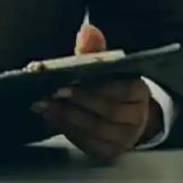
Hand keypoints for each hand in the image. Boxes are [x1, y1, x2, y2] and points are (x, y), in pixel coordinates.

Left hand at [33, 24, 161, 163]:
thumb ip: (95, 50)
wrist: (121, 116)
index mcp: (138, 92)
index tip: (65, 83)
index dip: (93, 89)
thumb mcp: (105, 66)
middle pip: (108, 112)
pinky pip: (89, 144)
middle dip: (77, 103)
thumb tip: (88, 31)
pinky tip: (51, 117)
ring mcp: (125, 138)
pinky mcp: (110, 152)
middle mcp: (137, 118)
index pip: (121, 91)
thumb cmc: (109, 85)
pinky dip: (68, 130)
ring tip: (44, 104)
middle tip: (50, 93)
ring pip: (97, 130)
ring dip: (67, 117)